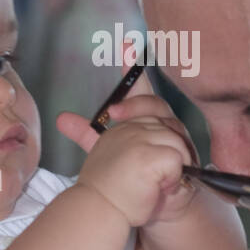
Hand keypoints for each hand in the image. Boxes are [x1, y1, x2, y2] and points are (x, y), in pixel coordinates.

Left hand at [56, 42, 197, 225]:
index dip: (133, 69)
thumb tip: (61, 118)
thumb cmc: (134, 173)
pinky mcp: (188, 161)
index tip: (125, 45)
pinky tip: (159, 156)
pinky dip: (170, 154)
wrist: (156, 204)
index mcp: (145, 119)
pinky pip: (182, 152)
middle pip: (155, 104)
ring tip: (130, 132)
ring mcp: (179, 141)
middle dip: (135, 104)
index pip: (140, 89)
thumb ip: (88, 135)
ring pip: (170, 126)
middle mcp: (164, 125)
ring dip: (151, 128)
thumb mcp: (107, 152)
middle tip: (113, 111)